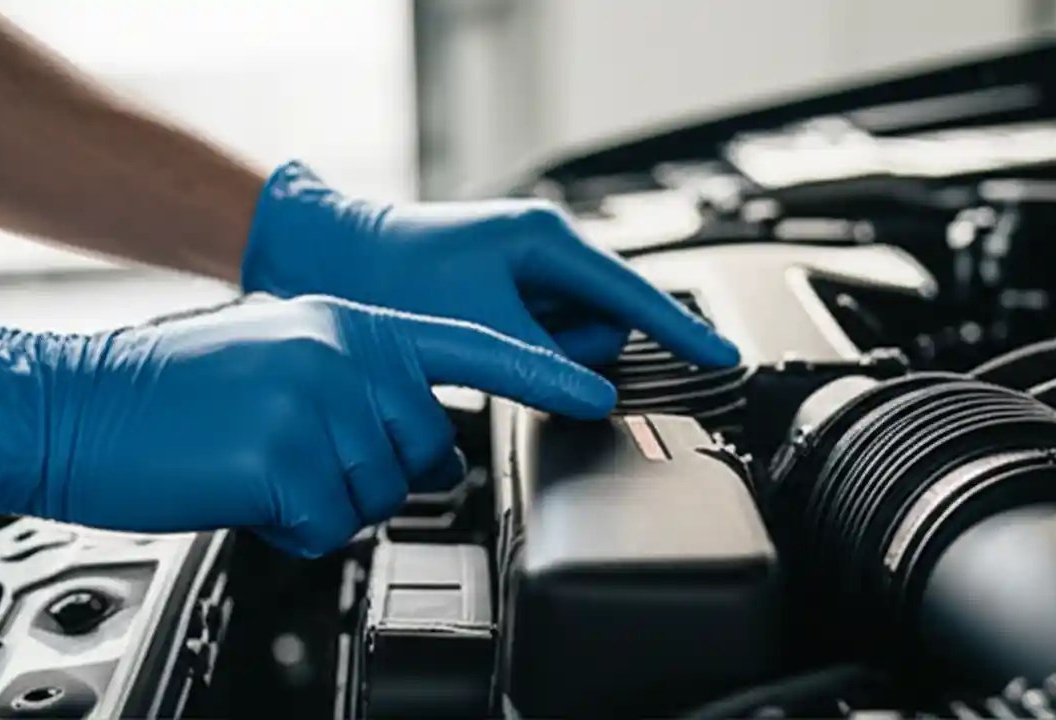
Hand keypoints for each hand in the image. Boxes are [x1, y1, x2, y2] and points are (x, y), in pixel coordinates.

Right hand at [0, 296, 613, 556]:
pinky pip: (329, 529)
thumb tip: (416, 426)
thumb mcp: (283, 351)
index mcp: (352, 322)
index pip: (472, 348)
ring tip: (260, 463)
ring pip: (378, 498)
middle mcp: (346, 352)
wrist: (75, 402)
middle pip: (425, 452)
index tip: (596, 393)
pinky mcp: (286, 456)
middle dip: (373, 474)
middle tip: (298, 454)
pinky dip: (290, 528)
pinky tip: (244, 490)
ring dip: (324, 501)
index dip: (542, 375)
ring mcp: (319, 401)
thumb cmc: (172, 388)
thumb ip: (359, 376)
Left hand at [241, 162, 738, 368]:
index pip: (636, 295)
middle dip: (571, 349)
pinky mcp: (508, 287)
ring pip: (571, 332)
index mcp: (549, 240)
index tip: (721, 356)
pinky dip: (523, 348)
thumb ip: (546, 363)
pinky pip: (540, 331)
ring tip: (487, 339)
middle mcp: (546, 247)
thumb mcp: (481, 327)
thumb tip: (594, 395)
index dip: (682, 331)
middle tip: (515, 350)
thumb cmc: (397, 277)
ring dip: (542, 351)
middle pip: (602, 321)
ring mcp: (527, 267)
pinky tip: (482, 341)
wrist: (334, 258)